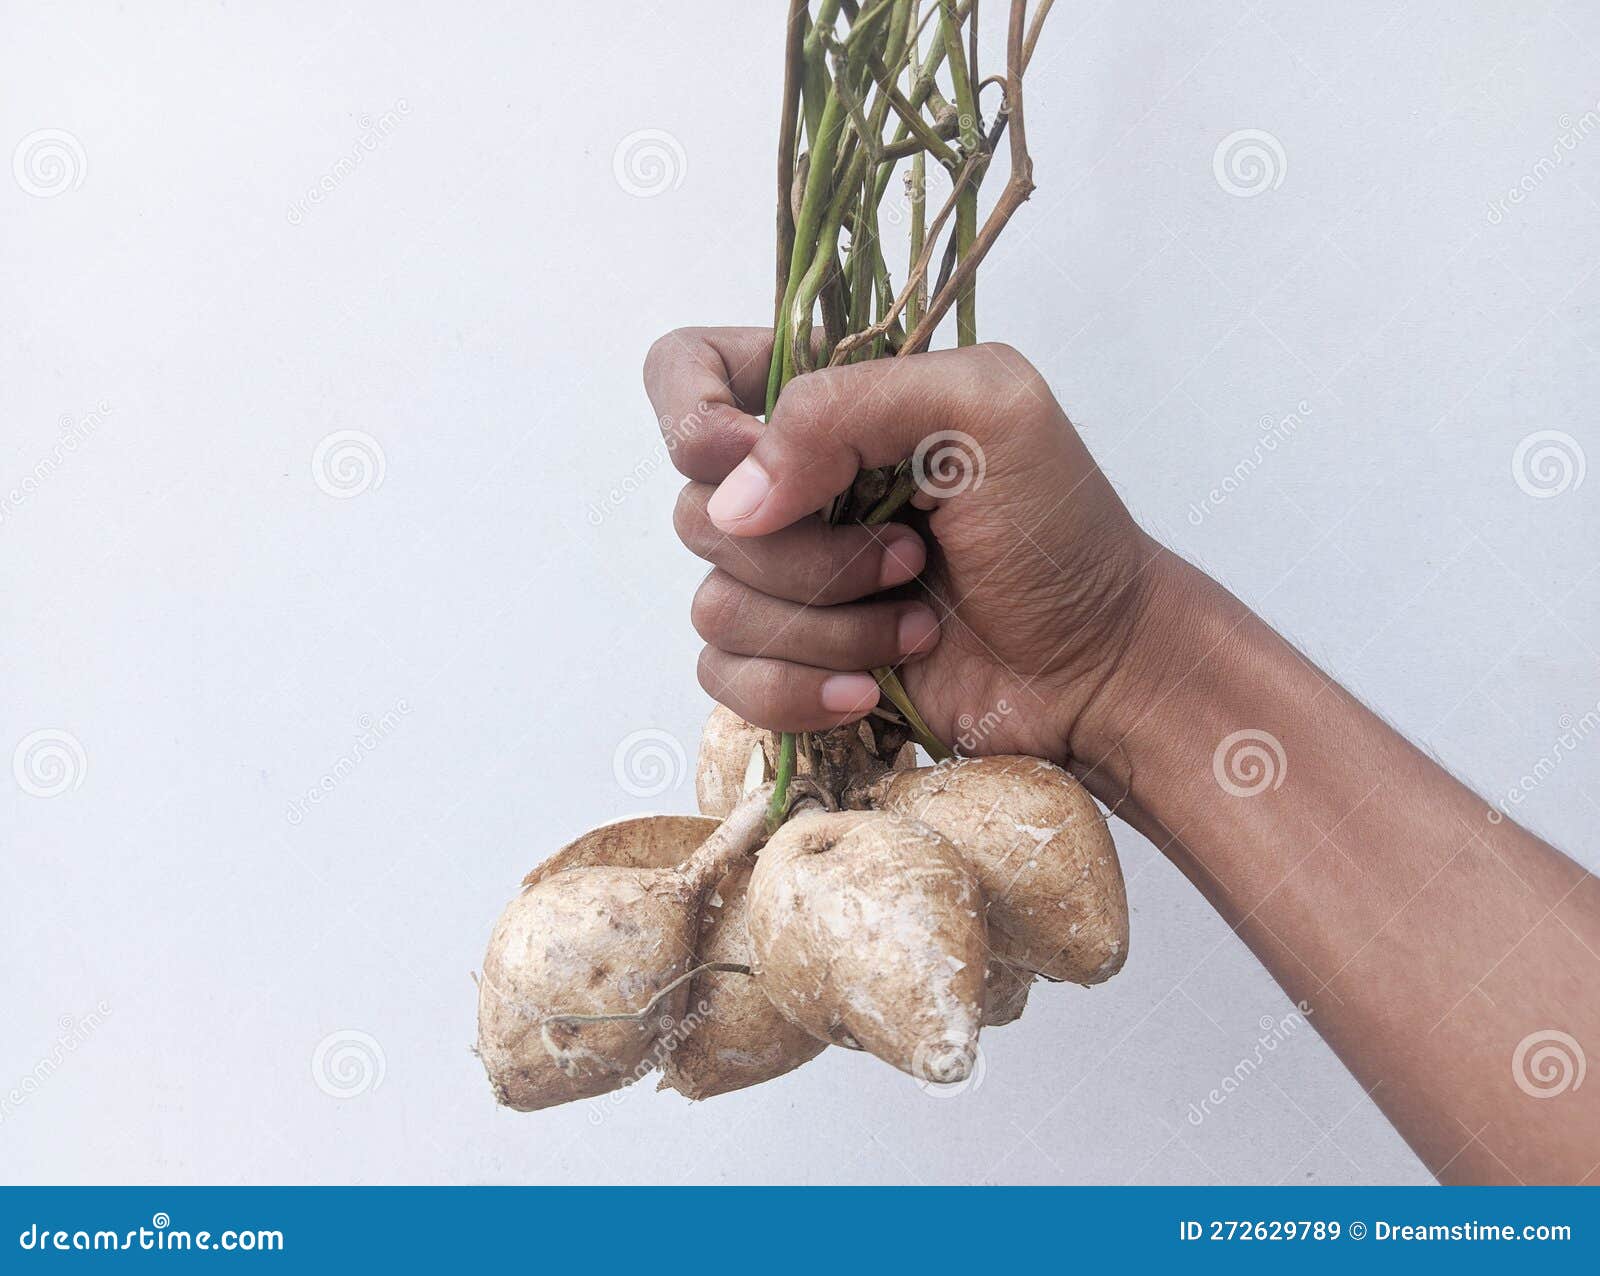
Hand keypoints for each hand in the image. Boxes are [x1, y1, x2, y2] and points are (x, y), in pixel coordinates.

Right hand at [643, 326, 1165, 769]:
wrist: (1098, 668)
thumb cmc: (1063, 530)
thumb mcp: (987, 408)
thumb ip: (849, 405)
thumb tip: (737, 497)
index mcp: (827, 403)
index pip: (686, 371)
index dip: (693, 417)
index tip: (756, 461)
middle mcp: (792, 487)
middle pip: (697, 511)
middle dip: (809, 551)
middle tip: (914, 554)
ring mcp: (788, 581)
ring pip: (715, 605)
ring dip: (826, 626)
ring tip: (917, 622)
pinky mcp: (794, 664)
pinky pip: (725, 679)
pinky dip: (796, 691)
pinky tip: (869, 690)